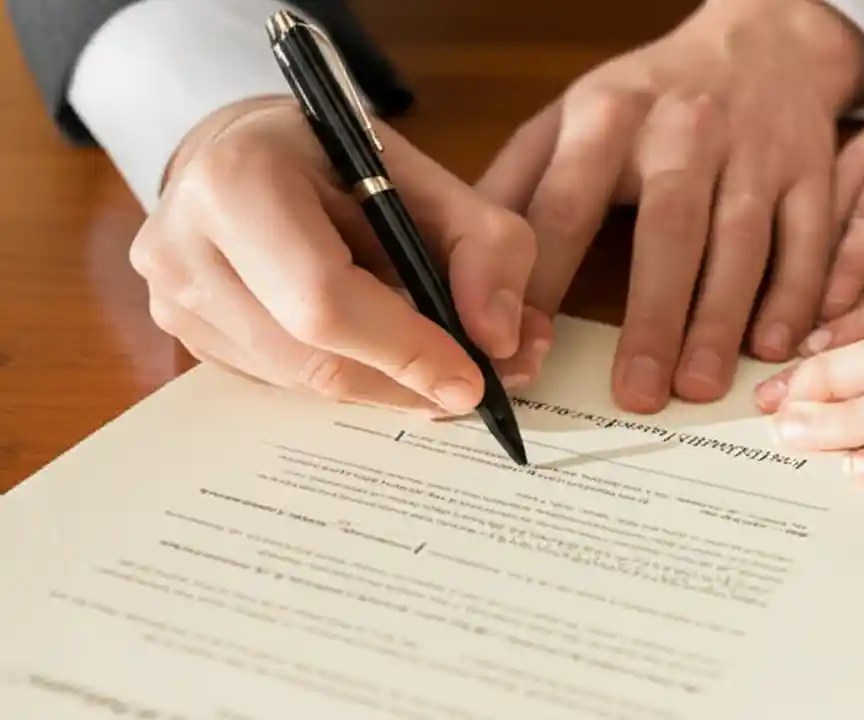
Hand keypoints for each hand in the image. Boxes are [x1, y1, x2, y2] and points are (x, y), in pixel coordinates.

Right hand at [131, 97, 552, 415]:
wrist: (244, 152)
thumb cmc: (335, 159)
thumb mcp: (423, 174)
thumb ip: (485, 245)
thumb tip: (499, 340)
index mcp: (237, 183)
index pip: (324, 299)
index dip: (405, 350)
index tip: (474, 380)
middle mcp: (182, 247)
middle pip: (313, 357)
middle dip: (405, 380)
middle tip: (476, 385)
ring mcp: (169, 300)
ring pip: (300, 383)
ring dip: (382, 387)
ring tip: (442, 365)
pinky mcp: (180, 339)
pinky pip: (281, 386)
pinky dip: (346, 381)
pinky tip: (386, 358)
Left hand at [477, 0, 863, 412]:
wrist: (761, 39)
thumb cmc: (652, 93)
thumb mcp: (571, 114)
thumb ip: (517, 185)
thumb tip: (457, 264)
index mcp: (608, 116)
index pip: (567, 205)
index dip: (544, 279)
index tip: (524, 345)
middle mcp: (685, 129)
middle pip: (668, 228)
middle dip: (652, 316)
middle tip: (636, 394)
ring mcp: (756, 150)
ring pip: (741, 240)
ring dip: (720, 320)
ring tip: (699, 386)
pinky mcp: (811, 170)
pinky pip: (808, 239)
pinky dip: (794, 296)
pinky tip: (771, 347)